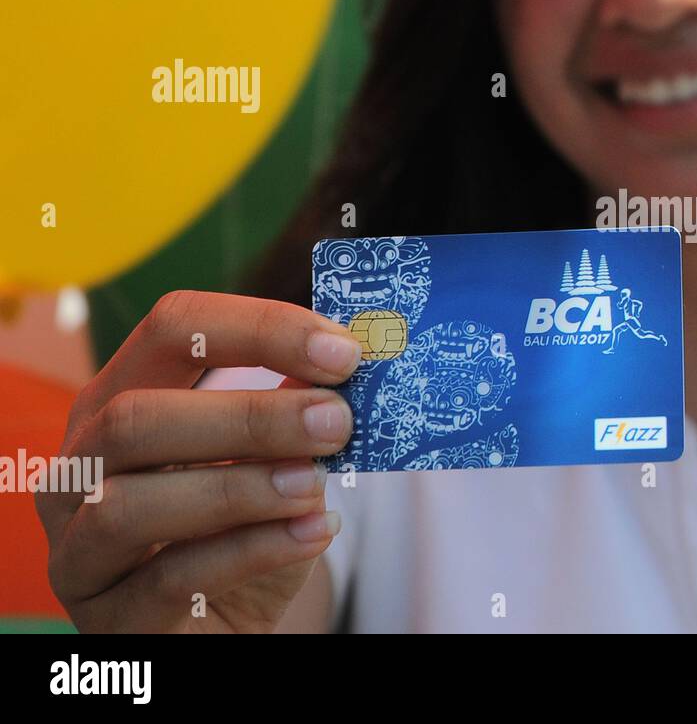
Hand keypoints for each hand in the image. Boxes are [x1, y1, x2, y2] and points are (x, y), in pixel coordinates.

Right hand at [36, 290, 361, 632]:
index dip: (260, 329)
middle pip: (136, 417)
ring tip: (317, 485)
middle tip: (337, 421)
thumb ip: (300, 408)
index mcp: (119, 400)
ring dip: (240, 487)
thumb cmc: (246, 531)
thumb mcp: (277, 460)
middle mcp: (81, 466)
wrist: (222, 628)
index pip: (171, 332)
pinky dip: (253, 550)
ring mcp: (79, 546)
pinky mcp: (107, 617)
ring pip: (129, 504)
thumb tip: (356, 353)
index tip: (344, 352)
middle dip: (248, 416)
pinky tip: (315, 532)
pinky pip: (169, 579)